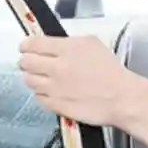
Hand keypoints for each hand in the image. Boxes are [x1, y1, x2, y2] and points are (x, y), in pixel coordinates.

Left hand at [18, 35, 143, 127]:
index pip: (32, 44)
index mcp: (66, 49)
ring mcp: (54, 88)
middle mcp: (57, 68)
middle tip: (31, 62)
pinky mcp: (56, 105)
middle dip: (26, 61)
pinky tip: (52, 92)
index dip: (26, 45)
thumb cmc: (112, 72)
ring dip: (33, 78)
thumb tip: (53, 43)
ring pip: (29, 81)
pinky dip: (42, 94)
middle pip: (25, 62)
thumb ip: (69, 42)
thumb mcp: (92, 44)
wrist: (121, 98)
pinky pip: (38, 98)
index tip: (26, 47)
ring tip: (42, 78)